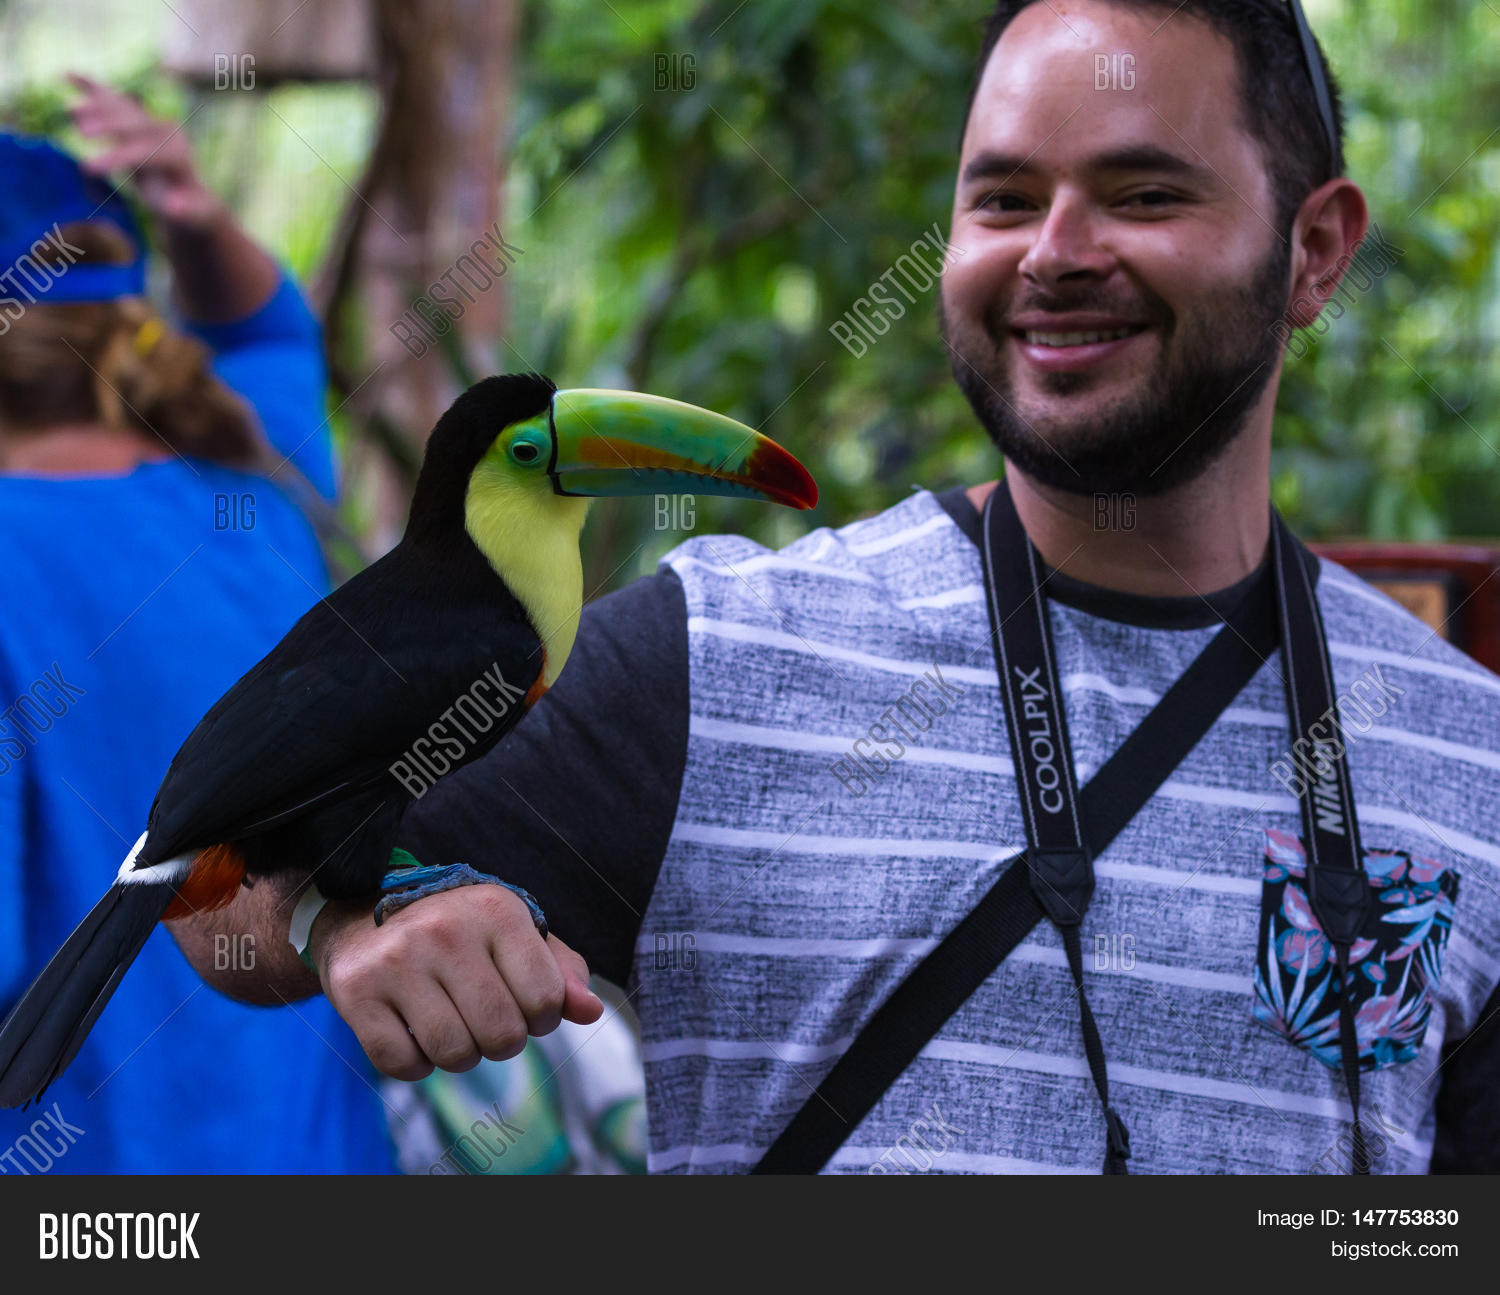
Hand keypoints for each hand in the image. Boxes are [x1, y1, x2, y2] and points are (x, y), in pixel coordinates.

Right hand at [67, 72, 222, 228]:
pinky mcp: (138, 119)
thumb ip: (186, 210)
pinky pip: (113, 100)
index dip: (117, 157)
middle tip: (82, 133)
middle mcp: (166, 134)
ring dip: (95, 105)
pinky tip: (67, 74)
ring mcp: (151, 123)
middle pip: (135, 125)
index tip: (88, 168)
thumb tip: (173, 206)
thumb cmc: (190, 211)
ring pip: (121, 109)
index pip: (147, 152)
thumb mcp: (193, 215)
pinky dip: (91, 87)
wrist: (191, 196)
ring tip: (70, 110)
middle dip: (109, 127)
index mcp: (179, 156)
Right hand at [309, 885, 603, 1081]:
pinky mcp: (356, 992)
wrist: (364, 913)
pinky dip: (415, 1064)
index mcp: (496, 910)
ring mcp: (397, 961)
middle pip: (502, 1036)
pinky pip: (402, 1064)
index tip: (522, 1005)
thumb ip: (561, 971)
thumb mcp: (514, 934)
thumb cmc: (458, 931)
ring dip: (459, 1056)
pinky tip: (412, 1032)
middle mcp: (446, 930)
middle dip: (500, 1042)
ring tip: (449, 1024)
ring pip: (454, 1055)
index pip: (546, 1000)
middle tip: (482, 1018)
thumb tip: (592, 1010)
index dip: (541, 1018)